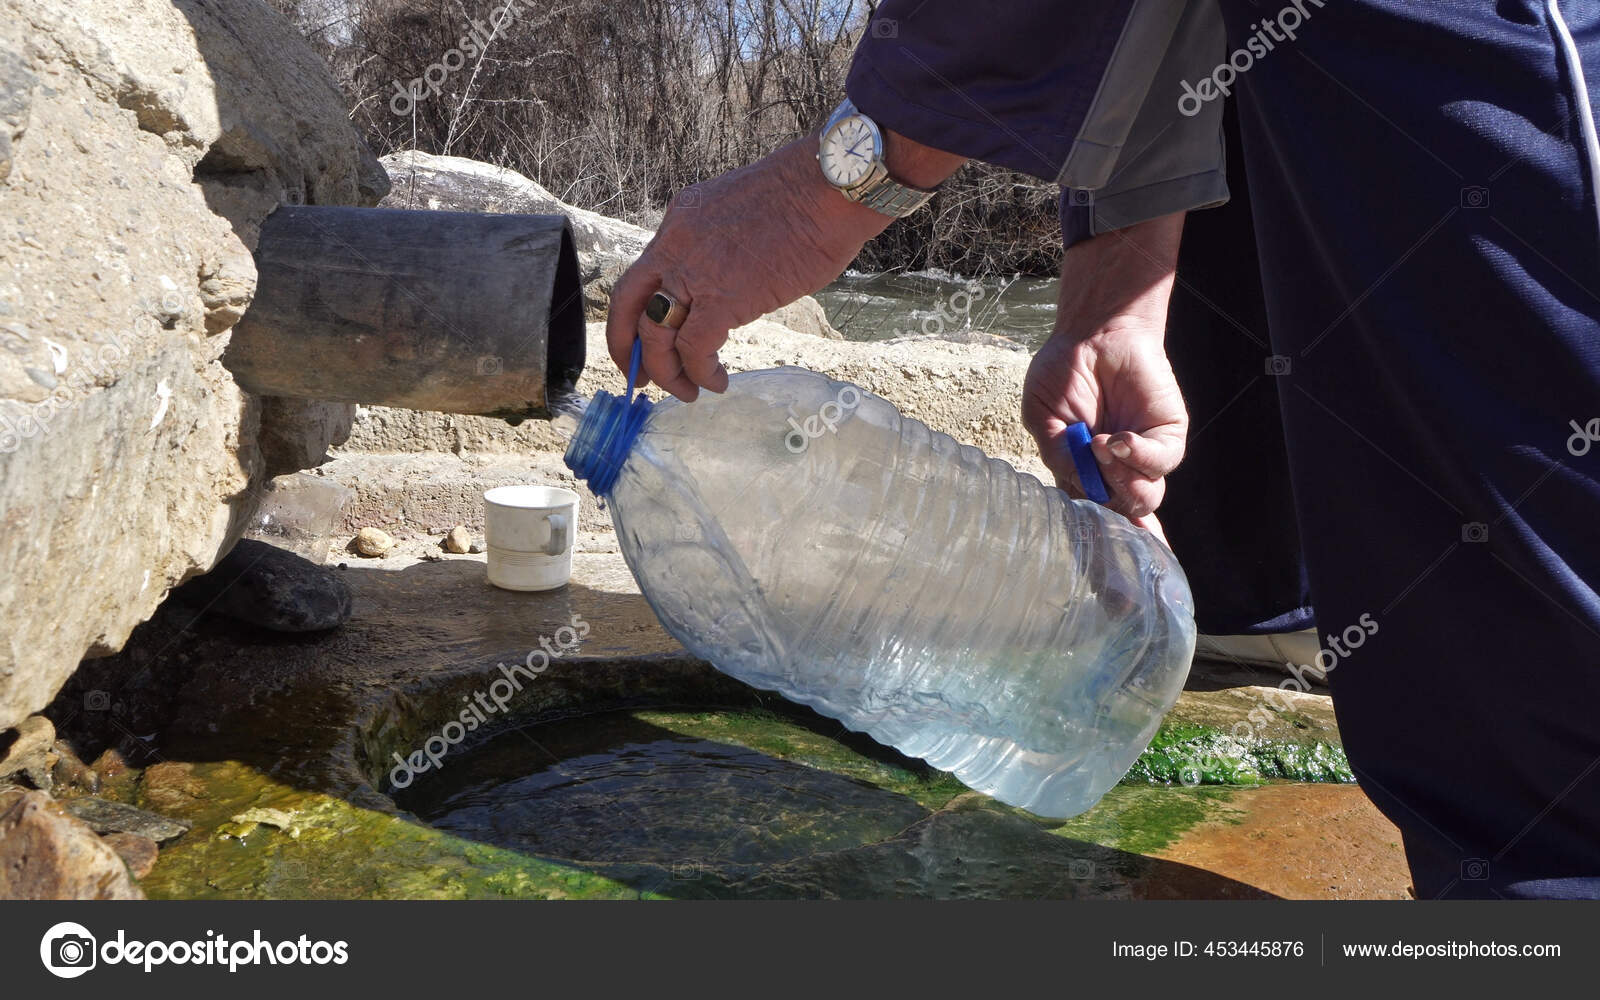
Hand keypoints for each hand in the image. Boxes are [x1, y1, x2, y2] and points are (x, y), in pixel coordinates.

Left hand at [605, 138, 883, 400]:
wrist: (828, 189)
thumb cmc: (806, 197)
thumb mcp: (740, 214)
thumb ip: (721, 245)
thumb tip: (728, 278)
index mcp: (680, 222)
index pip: (643, 274)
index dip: (635, 312)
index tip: (642, 339)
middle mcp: (676, 246)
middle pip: (628, 304)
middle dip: (625, 347)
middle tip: (639, 377)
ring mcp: (695, 272)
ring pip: (655, 334)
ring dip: (666, 372)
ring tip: (687, 391)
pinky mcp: (723, 298)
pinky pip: (694, 348)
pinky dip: (699, 373)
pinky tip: (716, 382)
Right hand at [1022, 323, 1187, 537]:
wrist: (1093, 331)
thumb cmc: (1063, 372)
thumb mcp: (1042, 417)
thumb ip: (1057, 456)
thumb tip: (1082, 487)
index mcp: (1086, 473)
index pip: (1095, 518)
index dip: (1098, 537)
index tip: (1095, 554)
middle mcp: (1116, 470)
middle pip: (1122, 512)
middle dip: (1107, 502)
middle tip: (1091, 469)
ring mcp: (1143, 454)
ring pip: (1144, 495)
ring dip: (1121, 479)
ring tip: (1102, 446)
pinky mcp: (1167, 434)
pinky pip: (1161, 462)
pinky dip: (1138, 456)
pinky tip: (1118, 438)